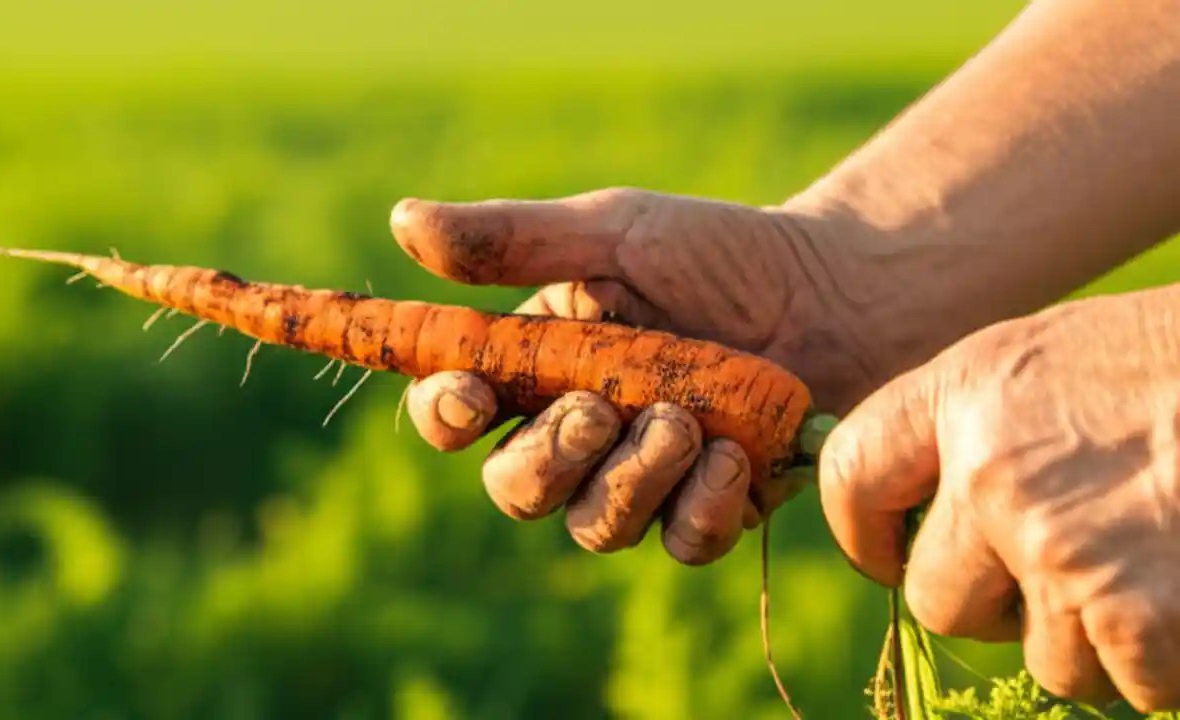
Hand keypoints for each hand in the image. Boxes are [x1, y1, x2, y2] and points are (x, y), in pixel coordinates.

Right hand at [389, 187, 884, 564]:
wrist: (836, 288)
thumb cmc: (717, 253)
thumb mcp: (612, 232)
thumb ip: (511, 238)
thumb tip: (398, 221)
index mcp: (538, 369)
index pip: (455, 415)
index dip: (445, 416)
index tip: (471, 394)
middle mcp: (580, 435)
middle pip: (515, 489)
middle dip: (546, 460)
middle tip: (596, 411)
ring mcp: (645, 481)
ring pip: (594, 525)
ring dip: (629, 480)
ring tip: (682, 421)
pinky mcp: (712, 510)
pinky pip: (680, 543)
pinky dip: (700, 509)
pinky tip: (733, 458)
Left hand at [819, 286, 1179, 710]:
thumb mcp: (1058, 359)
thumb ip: (980, 428)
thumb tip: (934, 517)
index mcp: (966, 391)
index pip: (852, 476)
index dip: (867, 532)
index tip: (895, 556)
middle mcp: (993, 472)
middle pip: (938, 602)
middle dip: (998, 605)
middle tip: (1067, 571)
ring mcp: (1060, 548)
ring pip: (1044, 657)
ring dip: (1095, 636)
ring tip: (1152, 563)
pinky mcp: (1135, 615)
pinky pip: (1126, 682)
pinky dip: (1165, 661)